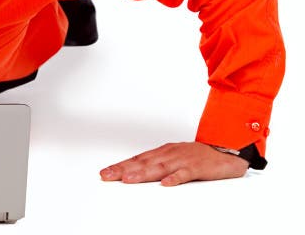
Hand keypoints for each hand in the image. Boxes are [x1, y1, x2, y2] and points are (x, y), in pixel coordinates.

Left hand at [100, 141, 248, 185]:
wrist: (227, 150)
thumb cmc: (198, 156)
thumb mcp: (174, 159)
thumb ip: (157, 165)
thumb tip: (135, 173)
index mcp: (163, 152)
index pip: (137, 159)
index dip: (120, 166)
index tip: (105, 173)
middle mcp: (170, 154)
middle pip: (143, 162)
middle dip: (124, 169)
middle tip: (107, 176)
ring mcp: (183, 159)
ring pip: (160, 167)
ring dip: (143, 173)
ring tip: (128, 179)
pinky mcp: (198, 167)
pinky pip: (185, 173)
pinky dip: (175, 178)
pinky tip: (166, 184)